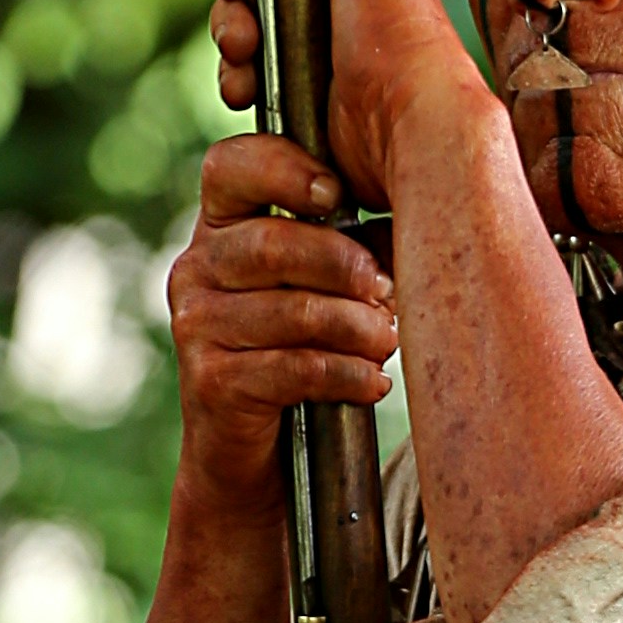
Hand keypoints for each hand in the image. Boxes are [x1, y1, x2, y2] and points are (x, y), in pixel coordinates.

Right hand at [164, 132, 396, 499]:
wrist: (255, 454)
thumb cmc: (299, 349)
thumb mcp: (321, 286)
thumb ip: (356, 244)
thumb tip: (426, 212)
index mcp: (220, 226)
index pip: (230, 168)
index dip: (282, 169)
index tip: (336, 194)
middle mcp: (196, 268)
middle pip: (272, 246)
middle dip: (343, 265)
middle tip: (386, 289)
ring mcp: (196, 326)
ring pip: (291, 312)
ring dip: (357, 328)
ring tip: (389, 340)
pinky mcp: (211, 381)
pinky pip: (293, 368)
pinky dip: (346, 375)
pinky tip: (373, 382)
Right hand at [204, 0, 486, 192]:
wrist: (402, 108)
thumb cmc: (393, 16)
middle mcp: (323, 10)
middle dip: (231, 11)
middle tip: (242, 34)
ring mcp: (310, 60)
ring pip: (240, 43)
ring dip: (231, 49)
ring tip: (245, 71)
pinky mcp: (299, 107)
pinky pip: (248, 89)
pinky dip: (239, 87)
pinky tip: (247, 95)